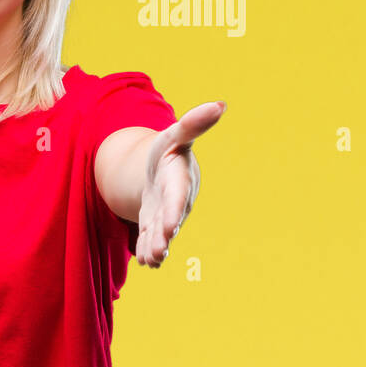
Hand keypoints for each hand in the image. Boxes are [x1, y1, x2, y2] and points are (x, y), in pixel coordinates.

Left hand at [136, 100, 226, 266]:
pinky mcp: (155, 222)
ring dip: (155, 248)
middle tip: (156, 252)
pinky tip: (146, 262)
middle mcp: (176, 201)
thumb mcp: (174, 135)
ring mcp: (166, 214)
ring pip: (161, 234)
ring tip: (150, 261)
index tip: (171, 225)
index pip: (178, 196)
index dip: (175, 210)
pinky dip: (148, 249)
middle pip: (169, 220)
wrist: (163, 167)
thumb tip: (219, 105)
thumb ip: (192, 124)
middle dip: (163, 237)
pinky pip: (152, 238)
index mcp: (180, 179)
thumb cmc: (169, 149)